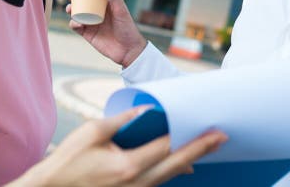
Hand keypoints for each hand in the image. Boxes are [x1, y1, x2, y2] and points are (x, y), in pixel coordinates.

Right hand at [9, 108, 227, 186]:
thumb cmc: (68, 159)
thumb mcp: (92, 131)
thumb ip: (122, 119)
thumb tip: (148, 109)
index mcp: (128, 166)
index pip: (168, 148)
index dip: (192, 138)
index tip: (211, 130)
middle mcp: (136, 184)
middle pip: (177, 165)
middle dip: (200, 150)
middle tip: (221, 138)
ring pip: (170, 177)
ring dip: (190, 160)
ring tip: (208, 147)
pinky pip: (158, 182)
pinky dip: (173, 170)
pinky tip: (184, 163)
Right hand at [68, 0, 147, 66]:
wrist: (128, 50)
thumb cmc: (127, 28)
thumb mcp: (121, 10)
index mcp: (104, 4)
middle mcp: (96, 12)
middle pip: (81, 2)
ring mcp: (91, 23)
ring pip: (77, 13)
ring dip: (70, 9)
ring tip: (70, 8)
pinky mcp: (88, 34)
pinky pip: (76, 27)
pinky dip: (74, 24)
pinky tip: (76, 23)